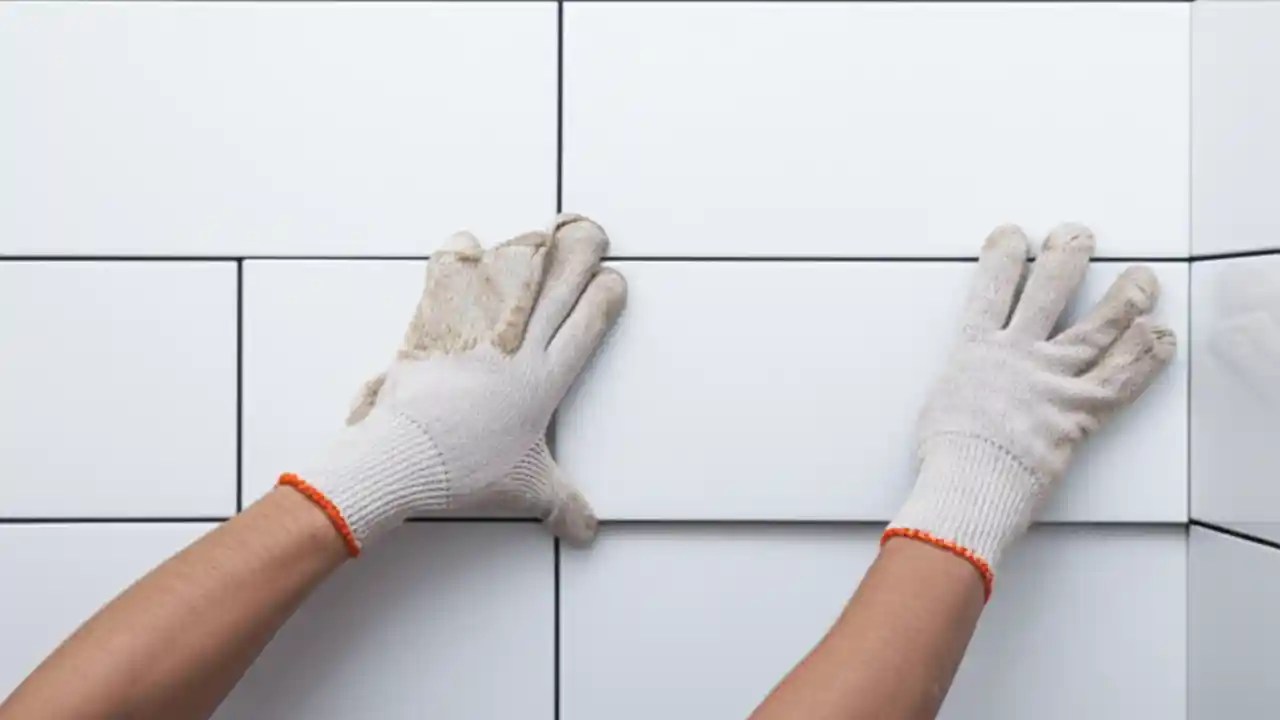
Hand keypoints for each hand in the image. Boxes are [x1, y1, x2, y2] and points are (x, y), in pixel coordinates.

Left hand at [281, 214, 625, 553]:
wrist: (402, 459)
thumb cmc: (462, 471)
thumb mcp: (523, 489)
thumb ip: (560, 504)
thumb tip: (586, 531)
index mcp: (543, 381)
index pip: (587, 326)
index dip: (604, 298)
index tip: (613, 280)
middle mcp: (516, 347)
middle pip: (559, 285)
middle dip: (580, 253)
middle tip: (592, 232)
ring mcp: (476, 329)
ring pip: (514, 272)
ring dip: (531, 247)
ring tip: (543, 232)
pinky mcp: (436, 323)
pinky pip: (451, 276)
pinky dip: (460, 256)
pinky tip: (468, 244)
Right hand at [884, 224, 1174, 597]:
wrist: (971, 481)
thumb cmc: (948, 455)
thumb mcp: (939, 407)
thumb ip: (963, 386)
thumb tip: (968, 391)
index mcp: (976, 351)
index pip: (991, 289)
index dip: (1002, 257)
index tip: (1011, 237)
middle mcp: (1019, 354)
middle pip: (1049, 289)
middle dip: (1066, 256)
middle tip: (1077, 236)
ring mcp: (1054, 379)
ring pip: (1099, 326)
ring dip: (1125, 296)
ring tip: (1140, 277)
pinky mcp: (1081, 410)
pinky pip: (1122, 377)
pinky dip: (1146, 356)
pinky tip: (1160, 336)